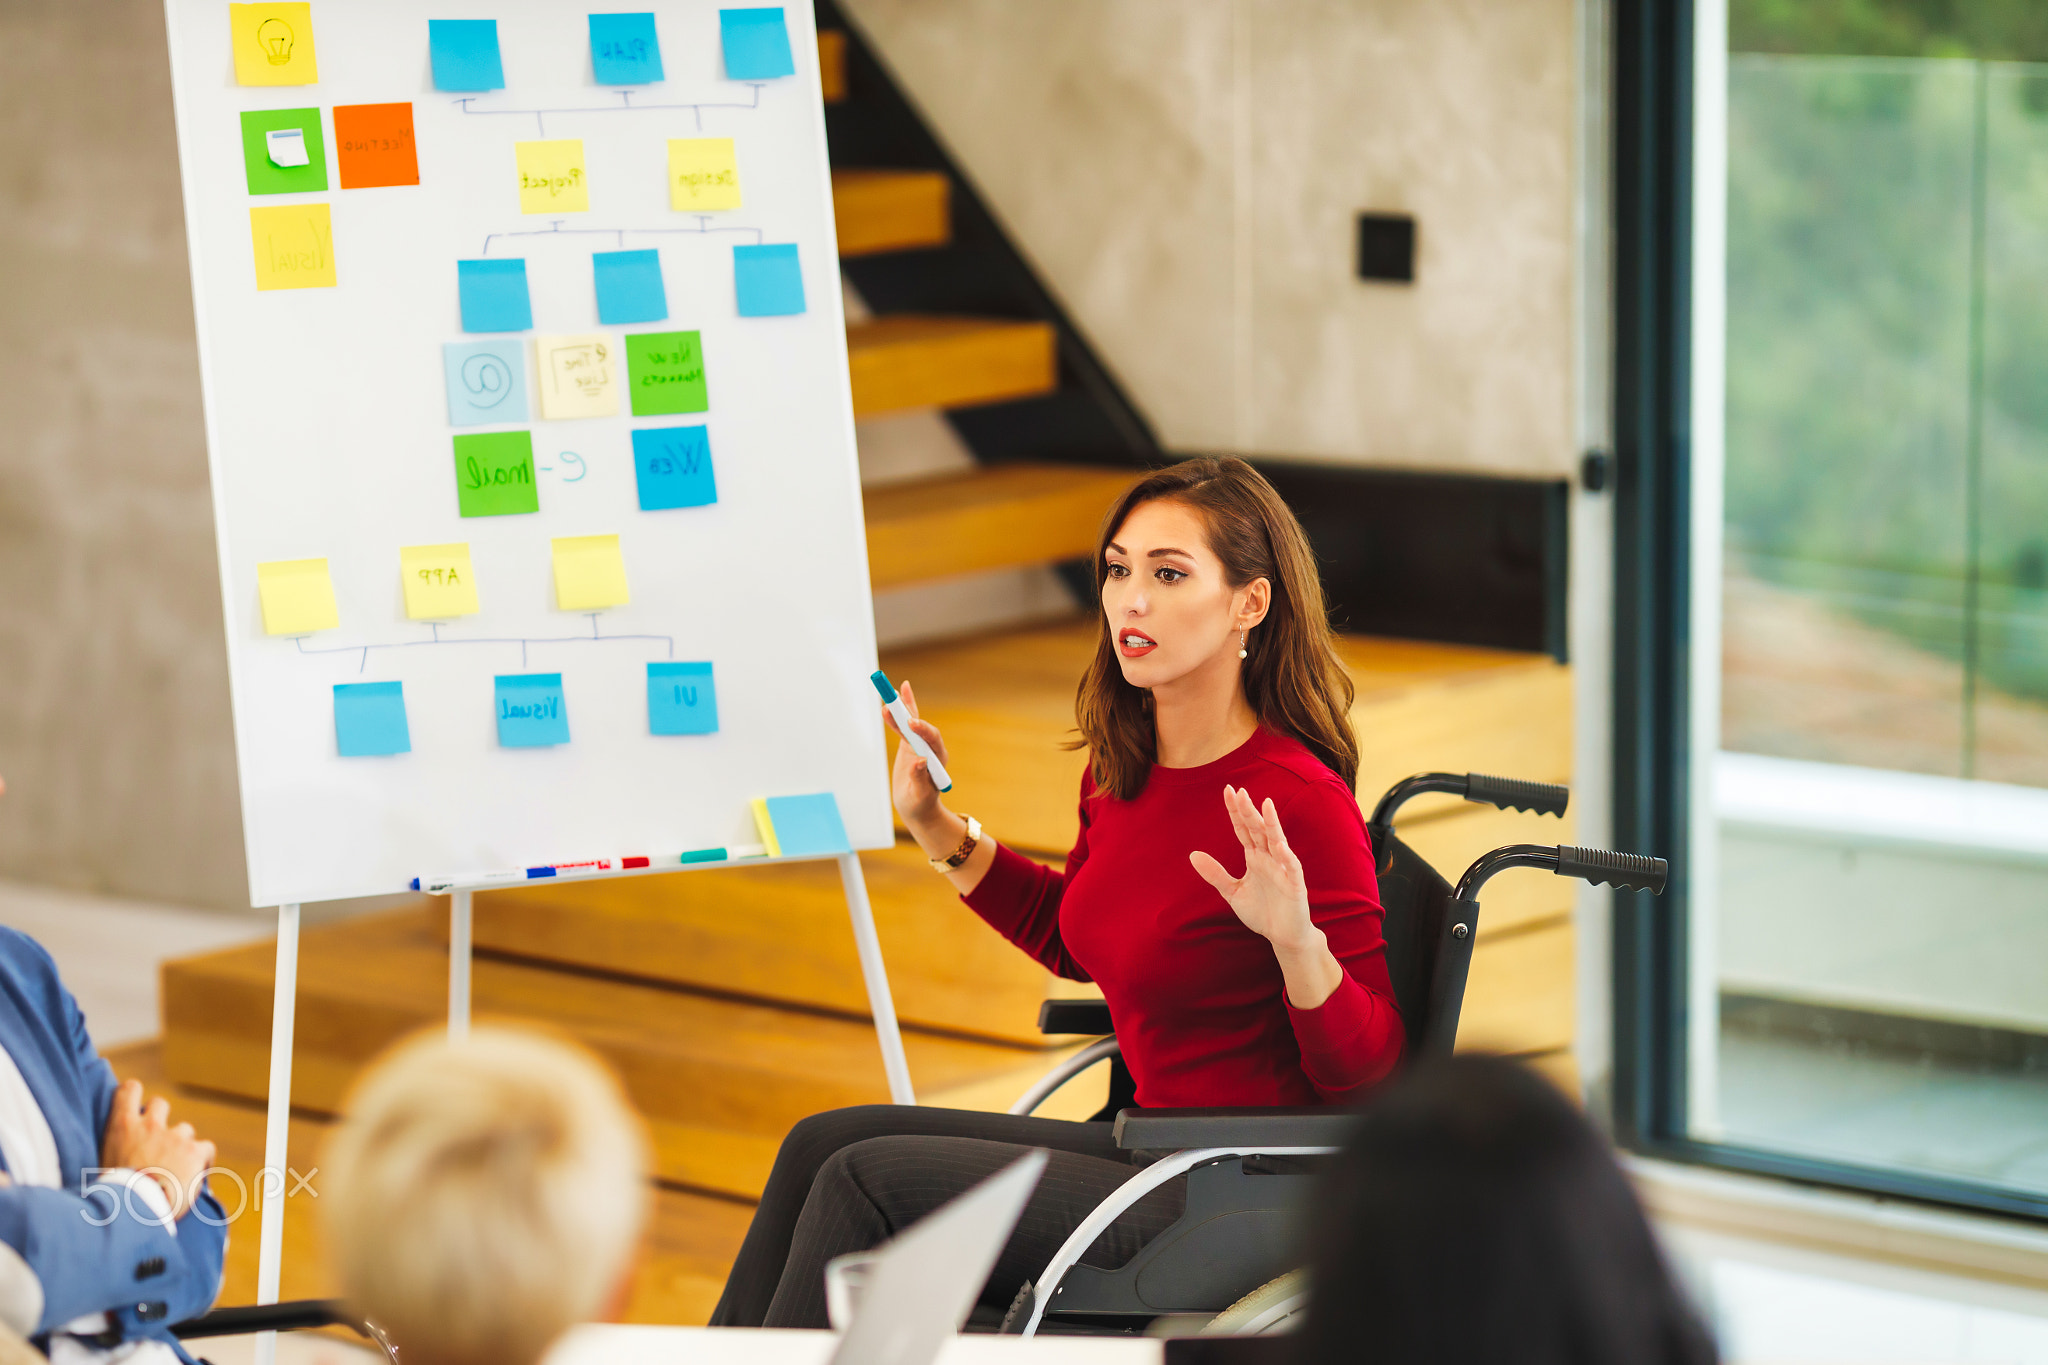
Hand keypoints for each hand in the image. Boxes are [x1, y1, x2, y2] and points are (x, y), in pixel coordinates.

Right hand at [101, 1079, 215, 1218]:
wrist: (134, 1210)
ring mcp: (174, 1137)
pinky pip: (206, 1148)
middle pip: (160, 1104)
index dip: (133, 1092)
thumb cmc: (114, 1196)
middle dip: (160, 1117)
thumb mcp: (102, 1167)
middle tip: (156, 1142)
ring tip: (174, 1170)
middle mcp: (149, 1125)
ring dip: (181, 1144)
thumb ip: (117, 1151)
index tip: (135, 1100)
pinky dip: (203, 1160)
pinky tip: (196, 1175)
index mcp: (122, 1127)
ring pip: (184, 1129)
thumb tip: (123, 1156)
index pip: (128, 1091)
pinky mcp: (194, 1151)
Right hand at [883, 680, 954, 832]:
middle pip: (920, 725)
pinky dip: (897, 715)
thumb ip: (920, 778)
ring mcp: (920, 745)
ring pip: (910, 723)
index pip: (933, 739)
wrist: (918, 808)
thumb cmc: (921, 804)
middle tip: (897, 699)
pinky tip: (892, 701)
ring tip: (890, 694)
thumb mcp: (920, 794)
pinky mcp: (909, 745)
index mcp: (938, 759)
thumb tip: (919, 761)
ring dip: (900, 709)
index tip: (911, 724)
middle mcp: (931, 748)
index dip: (923, 729)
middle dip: (909, 712)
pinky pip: (903, 727)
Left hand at [1190, 786, 1316, 950]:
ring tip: (1265, 804)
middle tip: (1239, 791)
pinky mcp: (1294, 884)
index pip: (1243, 829)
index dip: (1235, 811)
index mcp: (1254, 857)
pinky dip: (1285, 855)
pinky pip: (1290, 866)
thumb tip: (1192, 854)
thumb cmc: (1261, 911)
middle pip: (1257, 829)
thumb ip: (1215, 873)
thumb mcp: (1232, 891)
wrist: (1282, 935)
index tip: (1228, 790)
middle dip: (1249, 811)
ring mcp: (1282, 869)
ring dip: (1271, 824)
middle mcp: (1269, 858)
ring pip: (1276, 841)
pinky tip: (1278, 844)